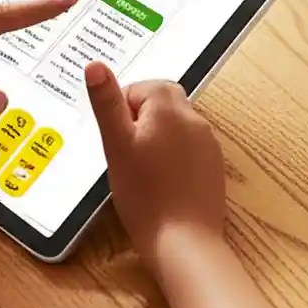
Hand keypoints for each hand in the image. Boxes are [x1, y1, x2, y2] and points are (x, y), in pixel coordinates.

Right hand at [84, 61, 225, 267]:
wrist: (184, 242)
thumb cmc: (144, 194)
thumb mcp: (116, 145)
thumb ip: (106, 103)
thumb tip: (94, 65)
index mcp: (169, 107)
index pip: (140, 88)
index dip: (120, 110)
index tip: (114, 140)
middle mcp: (194, 119)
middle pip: (162, 102)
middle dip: (139, 119)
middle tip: (124, 152)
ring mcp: (208, 143)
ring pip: (175, 125)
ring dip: (156, 138)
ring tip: (140, 171)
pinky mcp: (213, 167)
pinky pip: (188, 149)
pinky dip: (172, 158)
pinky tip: (160, 184)